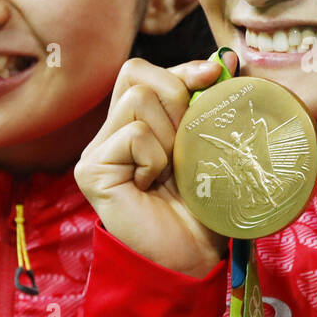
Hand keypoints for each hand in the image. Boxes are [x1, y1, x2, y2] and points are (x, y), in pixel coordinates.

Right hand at [75, 52, 233, 277]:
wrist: (192, 257)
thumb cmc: (205, 206)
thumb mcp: (210, 144)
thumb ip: (209, 104)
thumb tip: (225, 59)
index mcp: (135, 124)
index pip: (144, 71)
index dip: (180, 69)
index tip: (214, 75)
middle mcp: (110, 133)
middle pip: (137, 74)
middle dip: (176, 99)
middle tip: (186, 144)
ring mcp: (96, 151)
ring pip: (138, 100)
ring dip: (170, 136)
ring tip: (171, 172)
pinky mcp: (91, 169)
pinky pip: (133, 134)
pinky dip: (156, 158)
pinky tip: (153, 186)